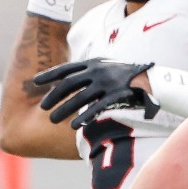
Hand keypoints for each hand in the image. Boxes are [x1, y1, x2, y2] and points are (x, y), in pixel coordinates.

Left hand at [32, 58, 156, 125]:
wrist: (152, 80)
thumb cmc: (126, 77)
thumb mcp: (106, 68)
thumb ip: (89, 73)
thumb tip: (70, 82)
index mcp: (93, 63)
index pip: (67, 68)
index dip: (50, 75)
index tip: (35, 81)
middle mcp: (98, 71)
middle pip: (69, 84)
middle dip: (54, 95)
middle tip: (43, 107)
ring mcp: (107, 83)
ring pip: (80, 97)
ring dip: (64, 108)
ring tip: (52, 119)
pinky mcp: (117, 95)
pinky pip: (96, 108)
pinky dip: (84, 116)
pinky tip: (73, 125)